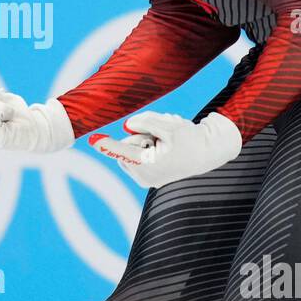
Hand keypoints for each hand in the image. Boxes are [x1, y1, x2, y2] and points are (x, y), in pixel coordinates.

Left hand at [90, 110, 240, 188]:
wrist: (209, 152)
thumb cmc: (191, 139)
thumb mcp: (168, 125)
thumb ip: (145, 122)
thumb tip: (126, 126)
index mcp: (148, 166)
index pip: (122, 151)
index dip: (106, 143)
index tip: (91, 139)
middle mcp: (144, 176)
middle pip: (126, 147)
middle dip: (140, 136)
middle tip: (162, 136)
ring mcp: (146, 179)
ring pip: (132, 150)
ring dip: (146, 139)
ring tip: (167, 141)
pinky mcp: (148, 177)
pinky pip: (138, 154)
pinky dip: (148, 146)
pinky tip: (166, 146)